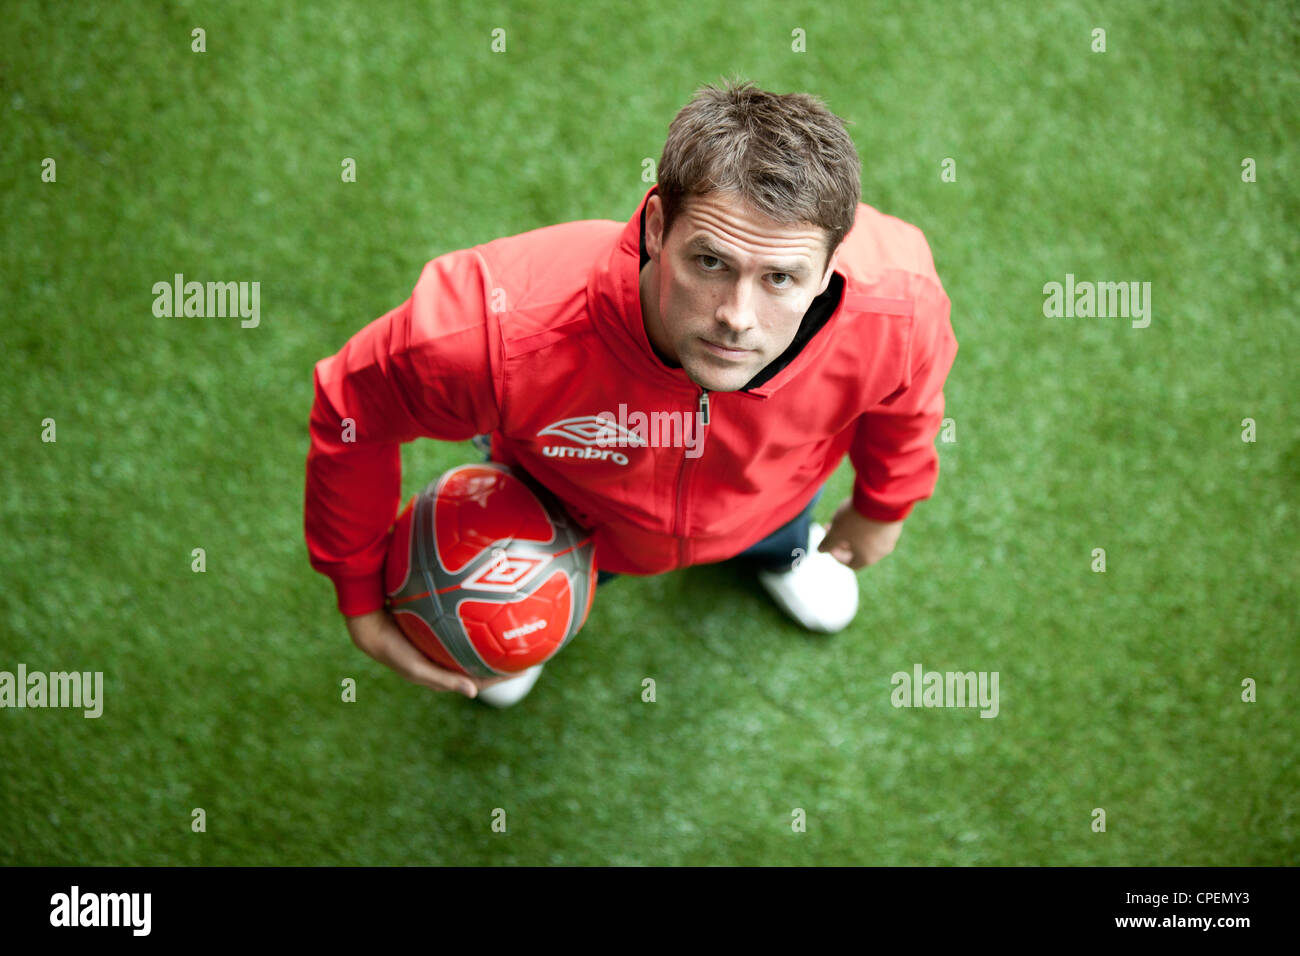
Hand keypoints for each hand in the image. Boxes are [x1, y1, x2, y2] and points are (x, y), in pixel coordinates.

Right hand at [344, 609, 514, 698]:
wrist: (367, 620)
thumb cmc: (390, 647)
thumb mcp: (415, 667)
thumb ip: (443, 679)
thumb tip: (474, 693)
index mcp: (443, 672)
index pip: (480, 678)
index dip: (502, 675)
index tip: (527, 667)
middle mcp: (446, 656)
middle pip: (482, 658)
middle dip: (504, 655)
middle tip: (527, 645)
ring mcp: (442, 639)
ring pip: (476, 638)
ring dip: (494, 633)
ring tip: (516, 621)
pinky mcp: (438, 621)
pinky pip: (464, 619)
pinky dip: (479, 614)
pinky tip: (491, 599)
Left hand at [817, 498, 903, 569]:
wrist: (883, 498)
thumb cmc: (857, 519)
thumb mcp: (837, 531)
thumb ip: (827, 543)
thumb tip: (820, 550)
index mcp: (867, 558)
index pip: (851, 563)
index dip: (836, 555)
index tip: (828, 543)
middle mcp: (882, 551)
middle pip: (858, 549)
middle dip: (841, 538)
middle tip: (830, 525)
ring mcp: (890, 537)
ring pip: (867, 537)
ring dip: (852, 529)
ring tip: (840, 514)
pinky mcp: (895, 523)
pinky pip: (877, 527)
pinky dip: (865, 521)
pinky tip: (856, 508)